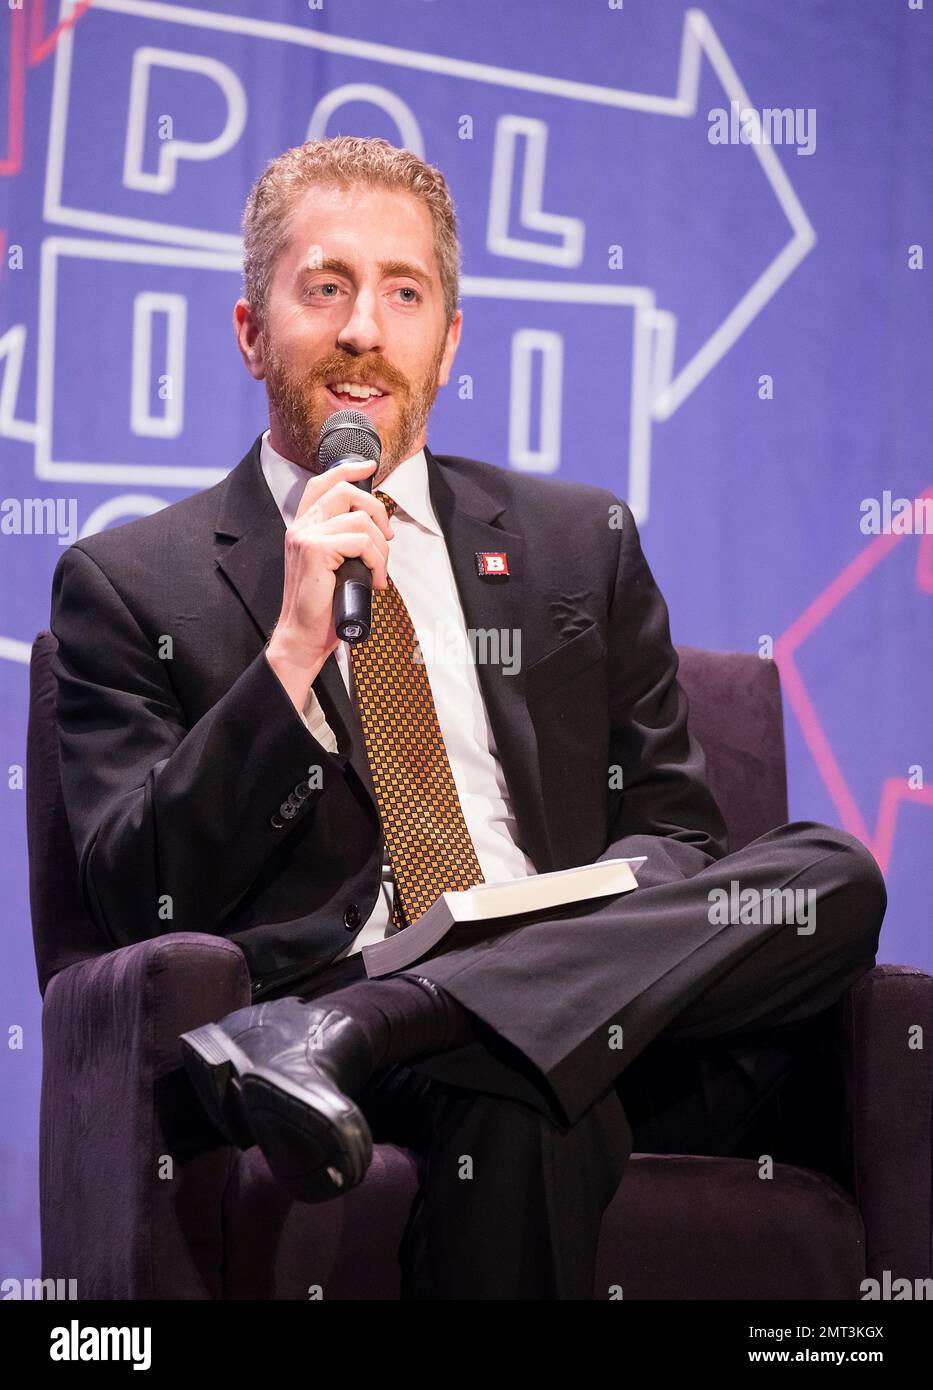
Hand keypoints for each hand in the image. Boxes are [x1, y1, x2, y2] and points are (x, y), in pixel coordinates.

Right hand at [266, 460, 394, 704]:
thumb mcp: (336, 566)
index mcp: (304, 527)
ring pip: (360, 519)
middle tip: (387, 539)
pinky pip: (362, 541)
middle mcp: (301, 526)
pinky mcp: (315, 550)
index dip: (348, 470)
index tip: (369, 466)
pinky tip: (374, 581)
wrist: (304, 635)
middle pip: (345, 491)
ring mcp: (305, 536)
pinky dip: (377, 561)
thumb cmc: (322, 606)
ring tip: (378, 571)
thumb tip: (379, 527)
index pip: (323, 483)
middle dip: (377, 510)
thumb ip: (346, 542)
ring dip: (381, 547)